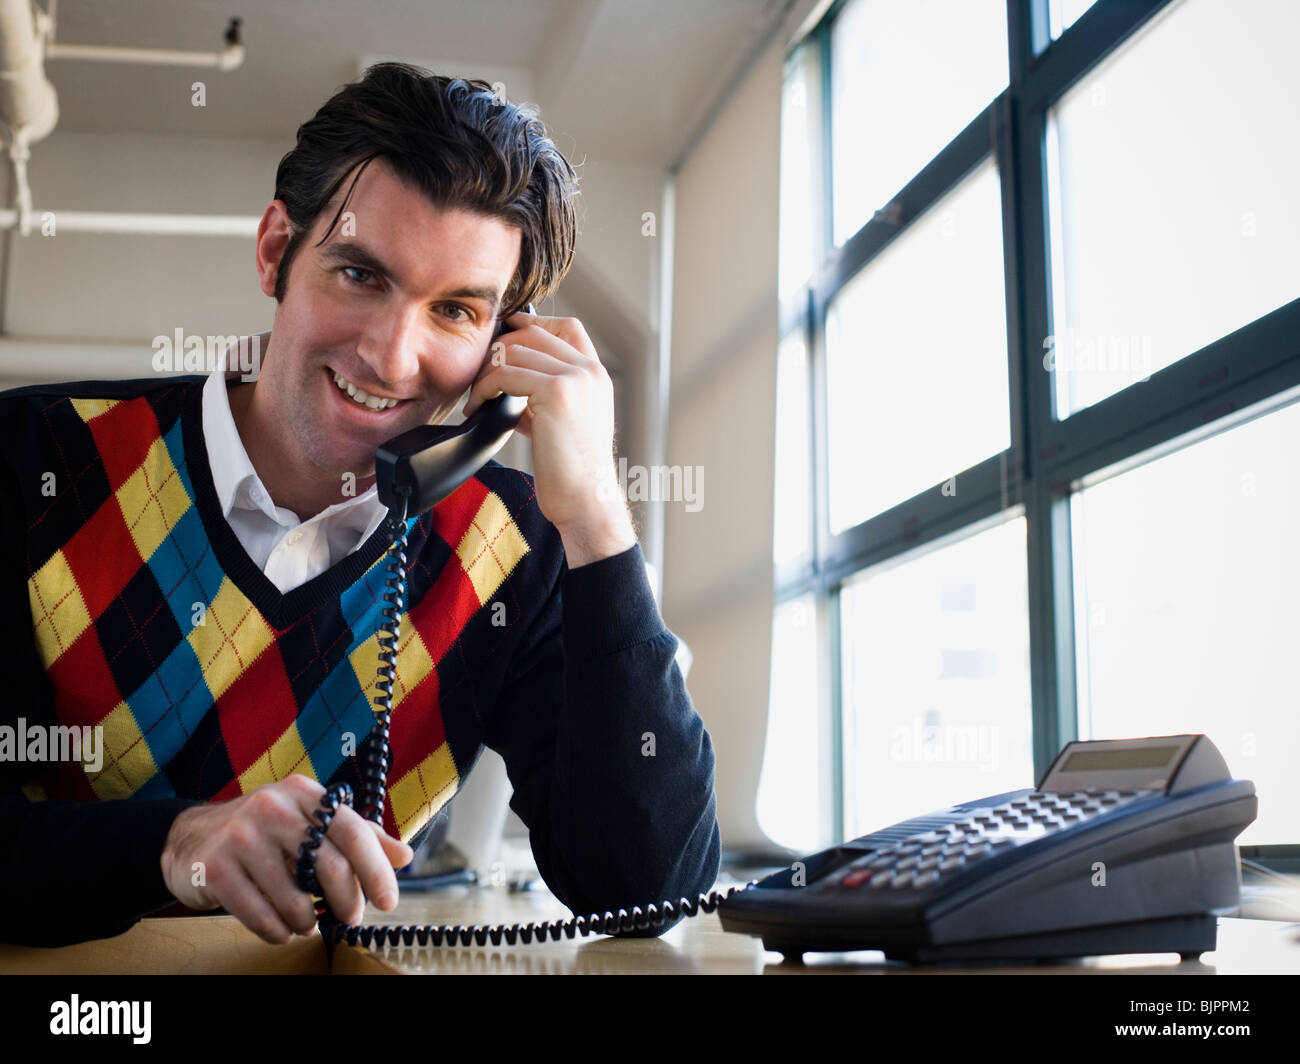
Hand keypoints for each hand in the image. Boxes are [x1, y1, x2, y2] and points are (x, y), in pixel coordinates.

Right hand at [160, 774, 413, 944]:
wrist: (190, 838)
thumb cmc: (264, 832)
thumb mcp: (309, 821)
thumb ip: (357, 835)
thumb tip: (404, 856)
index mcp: (304, 793)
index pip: (353, 832)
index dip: (377, 870)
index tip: (390, 901)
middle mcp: (273, 808)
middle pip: (329, 866)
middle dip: (347, 902)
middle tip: (351, 918)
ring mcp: (241, 837)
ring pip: (294, 900)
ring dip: (307, 922)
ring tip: (306, 922)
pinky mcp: (215, 869)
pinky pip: (261, 918)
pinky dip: (279, 933)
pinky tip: (281, 929)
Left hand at [464, 309, 635, 566]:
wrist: (586, 499)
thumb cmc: (570, 471)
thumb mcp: (559, 423)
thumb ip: (540, 397)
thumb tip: (505, 384)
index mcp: (596, 376)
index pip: (568, 327)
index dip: (534, 323)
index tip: (506, 332)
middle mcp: (589, 371)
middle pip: (535, 334)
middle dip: (499, 349)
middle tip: (479, 375)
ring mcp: (576, 378)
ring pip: (516, 351)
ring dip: (486, 371)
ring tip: (476, 395)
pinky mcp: (556, 392)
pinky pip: (506, 374)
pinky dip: (484, 388)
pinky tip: (477, 407)